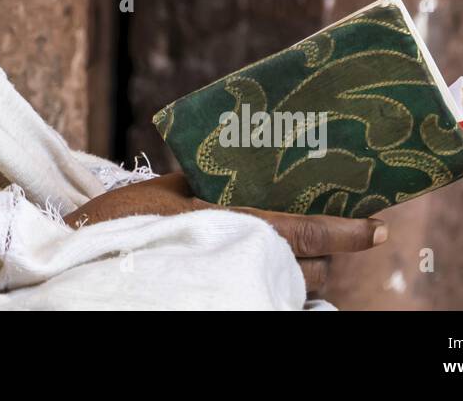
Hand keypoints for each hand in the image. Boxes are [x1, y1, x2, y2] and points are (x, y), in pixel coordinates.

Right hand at [62, 172, 387, 296]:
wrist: (84, 256)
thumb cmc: (123, 218)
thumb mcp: (169, 189)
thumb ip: (210, 183)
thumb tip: (249, 165)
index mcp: (232, 225)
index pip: (305, 232)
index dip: (346, 232)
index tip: (377, 228)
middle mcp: (239, 258)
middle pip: (309, 264)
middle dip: (330, 251)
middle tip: (344, 231)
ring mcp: (231, 283)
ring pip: (292, 283)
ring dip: (306, 267)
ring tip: (315, 249)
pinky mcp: (220, 297)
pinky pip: (267, 293)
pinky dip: (279, 280)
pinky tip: (276, 267)